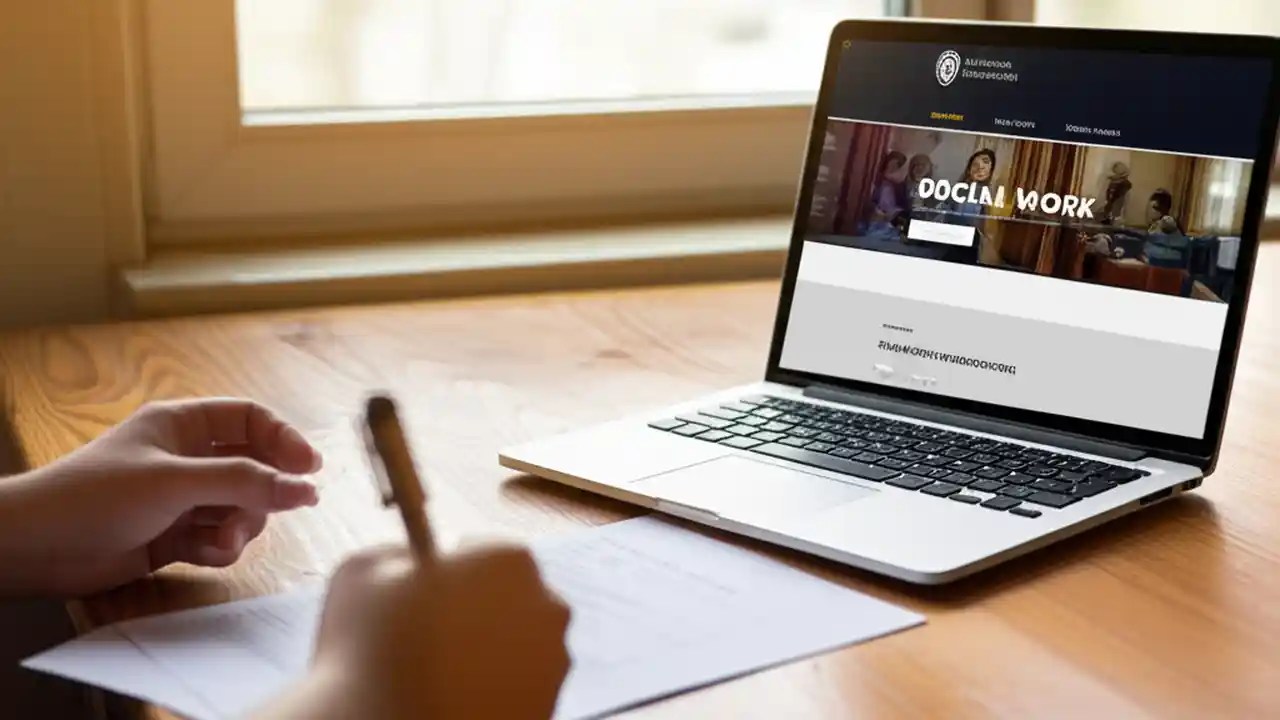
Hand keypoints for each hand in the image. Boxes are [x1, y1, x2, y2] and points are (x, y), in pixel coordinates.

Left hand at [0, 399, 321, 596]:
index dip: (285, 440)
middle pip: (254, 468)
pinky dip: (219, 548)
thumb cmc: (97, 497)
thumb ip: (245, 483)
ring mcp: (181, 498)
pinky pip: (218, 538)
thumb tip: (308, 488)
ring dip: (241, 526)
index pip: (252, 420)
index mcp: (183, 424)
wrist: (36, 548)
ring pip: (241, 507)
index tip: (311, 469)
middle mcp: (186, 458)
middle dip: (264, 493)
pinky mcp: (173, 536)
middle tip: (272, 511)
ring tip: (224, 540)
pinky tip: (204, 555)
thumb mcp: (176, 482)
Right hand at [260, 545, 570, 719]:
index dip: (446, 569)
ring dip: (484, 649)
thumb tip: (405, 563)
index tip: (421, 591)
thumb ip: (395, 555)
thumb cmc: (374, 647)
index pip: (481, 551)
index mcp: (509, 560)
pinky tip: (453, 696)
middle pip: (506, 594)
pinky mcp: (548, 706)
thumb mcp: (362, 572)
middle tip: (426, 634)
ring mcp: (555, 661)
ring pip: (516, 642)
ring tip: (436, 672)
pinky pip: (516, 684)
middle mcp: (547, 605)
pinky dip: (491, 687)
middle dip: (473, 607)